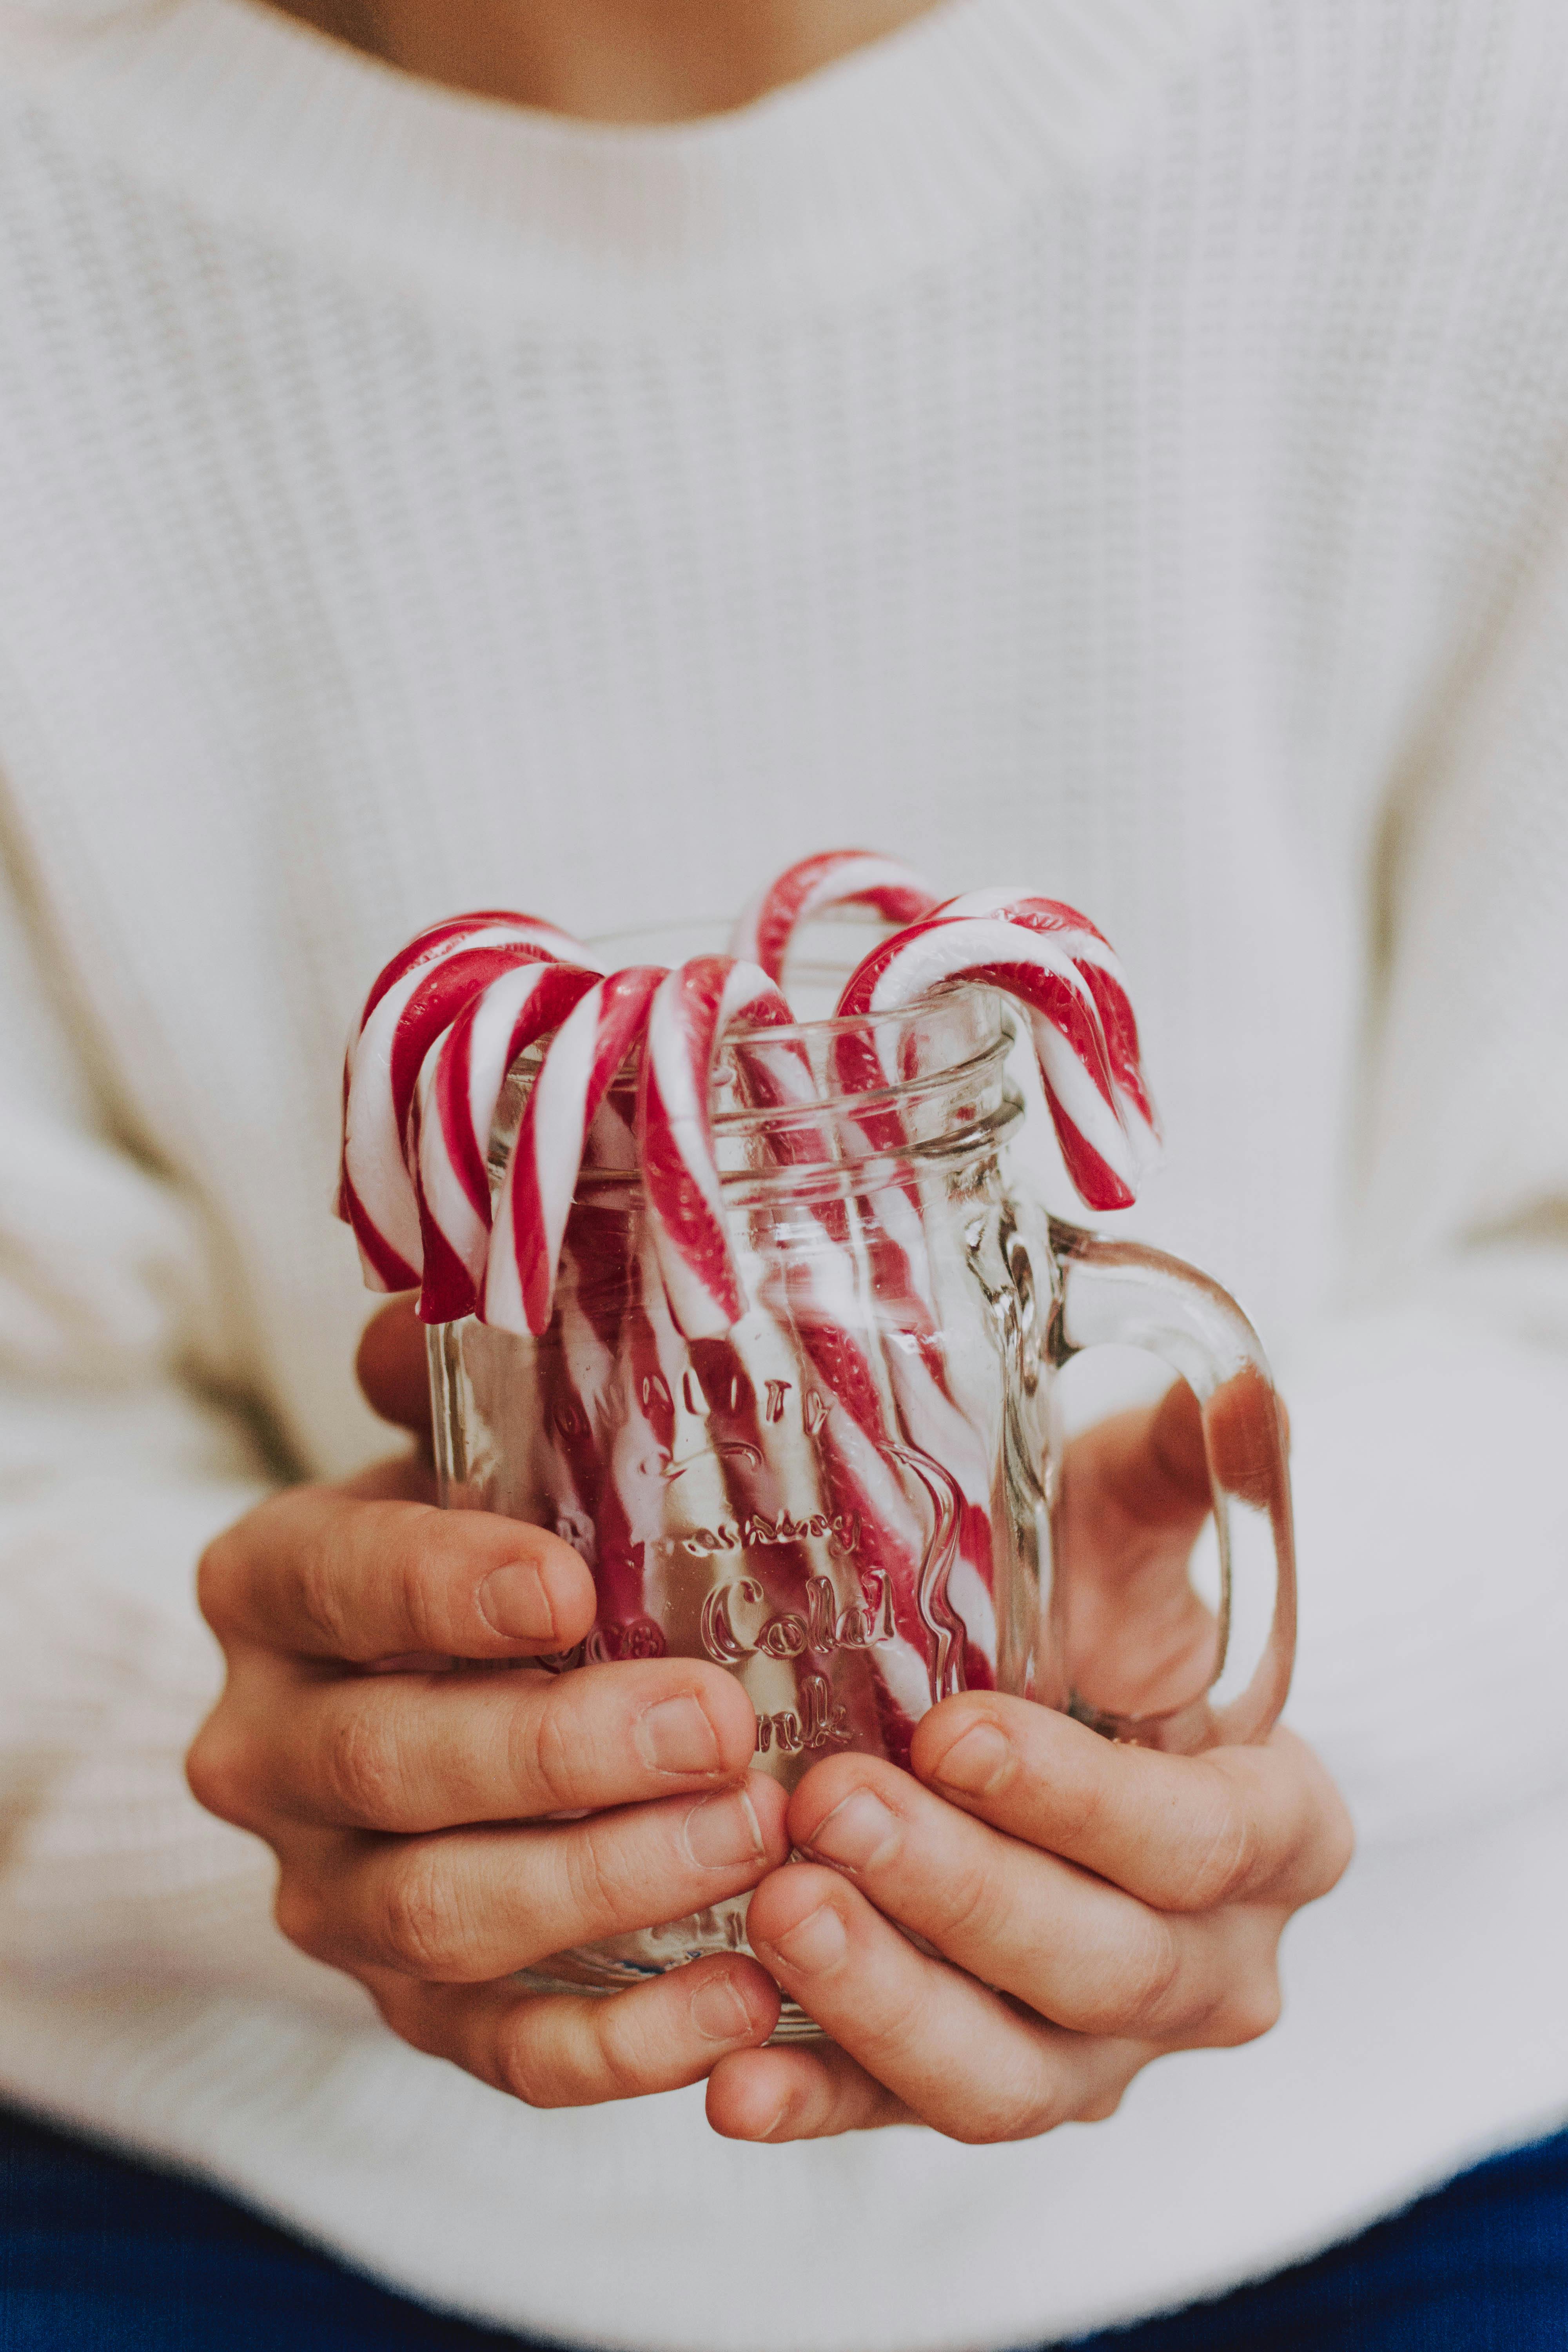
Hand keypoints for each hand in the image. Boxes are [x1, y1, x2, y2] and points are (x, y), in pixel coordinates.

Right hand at [187, 1299, 786, 2106]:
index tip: (570, 1586)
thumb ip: (465, 1373)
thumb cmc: (486, 1546)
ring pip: (443, 1917)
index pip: (340, 1584)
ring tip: (758, 1842)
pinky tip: (744, 2003)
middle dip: (559, 1754)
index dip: (447, 1589)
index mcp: (274, 1590)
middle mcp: (272, 1753)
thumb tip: (479, 1274)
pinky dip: (623, 2045)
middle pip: (391, 1768)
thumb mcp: (469, 1449)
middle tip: (719, 1724)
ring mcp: (332, 1896)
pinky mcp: (413, 2007)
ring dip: (609, 1886)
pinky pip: (502, 2051)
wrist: (452, 1691)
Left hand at [709, 1384, 1352, 2143]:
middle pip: (1101, 1964)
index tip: (955, 1729)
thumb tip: (1230, 1391)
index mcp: (1274, 1832)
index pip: (1196, 1839)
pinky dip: (822, 2106)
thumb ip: (1181, 1468)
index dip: (1079, 1797)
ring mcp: (1095, 2050)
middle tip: (830, 1807)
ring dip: (888, 2003)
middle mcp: (1206, 1968)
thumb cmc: (1088, 1610)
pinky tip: (731, 2081)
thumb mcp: (1129, 1531)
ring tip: (776, 1913)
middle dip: (960, 1890)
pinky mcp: (977, 2080)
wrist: (1038, 1715)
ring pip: (1011, 2075)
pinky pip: (902, 2121)